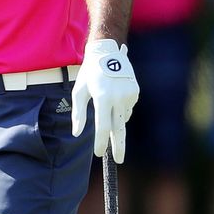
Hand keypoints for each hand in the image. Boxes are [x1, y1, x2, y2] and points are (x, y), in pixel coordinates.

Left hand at [71, 38, 138, 163]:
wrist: (107, 52)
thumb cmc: (89, 74)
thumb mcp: (79, 91)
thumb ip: (78, 113)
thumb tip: (77, 133)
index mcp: (102, 97)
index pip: (102, 126)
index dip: (100, 141)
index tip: (98, 152)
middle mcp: (118, 97)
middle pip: (119, 128)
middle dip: (118, 146)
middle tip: (118, 160)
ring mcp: (129, 94)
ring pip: (122, 117)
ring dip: (114, 118)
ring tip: (105, 100)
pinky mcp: (135, 92)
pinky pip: (127, 108)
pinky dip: (120, 107)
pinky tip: (114, 94)